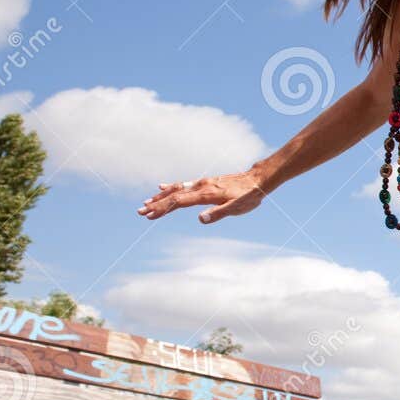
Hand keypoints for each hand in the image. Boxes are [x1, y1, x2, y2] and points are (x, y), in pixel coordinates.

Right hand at [138, 171, 266, 224]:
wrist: (258, 179)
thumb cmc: (249, 196)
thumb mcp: (238, 208)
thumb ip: (219, 213)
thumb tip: (200, 219)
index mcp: (206, 194)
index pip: (179, 202)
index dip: (164, 209)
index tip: (149, 215)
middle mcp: (201, 186)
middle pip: (174, 195)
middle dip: (157, 204)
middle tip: (140, 212)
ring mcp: (203, 183)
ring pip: (177, 189)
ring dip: (161, 196)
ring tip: (147, 203)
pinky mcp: (206, 182)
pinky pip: (184, 184)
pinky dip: (171, 187)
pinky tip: (162, 187)